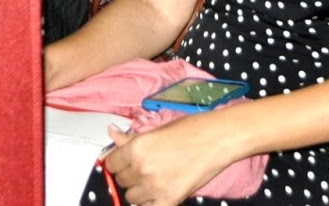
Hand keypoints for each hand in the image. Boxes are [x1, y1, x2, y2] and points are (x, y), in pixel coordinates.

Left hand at [103, 118, 234, 205]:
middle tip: (146, 168)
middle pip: (122, 181)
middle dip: (130, 175)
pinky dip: (152, 203)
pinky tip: (159, 194)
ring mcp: (154, 187)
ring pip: (132, 197)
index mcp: (136, 148)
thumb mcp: (157, 130)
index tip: (124, 163)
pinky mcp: (170, 200)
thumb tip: (112, 133)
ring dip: (140, 191)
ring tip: (155, 180)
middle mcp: (141, 168)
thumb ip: (130, 138)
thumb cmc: (190, 130)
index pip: (111, 164)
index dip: (118, 163)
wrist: (217, 139)